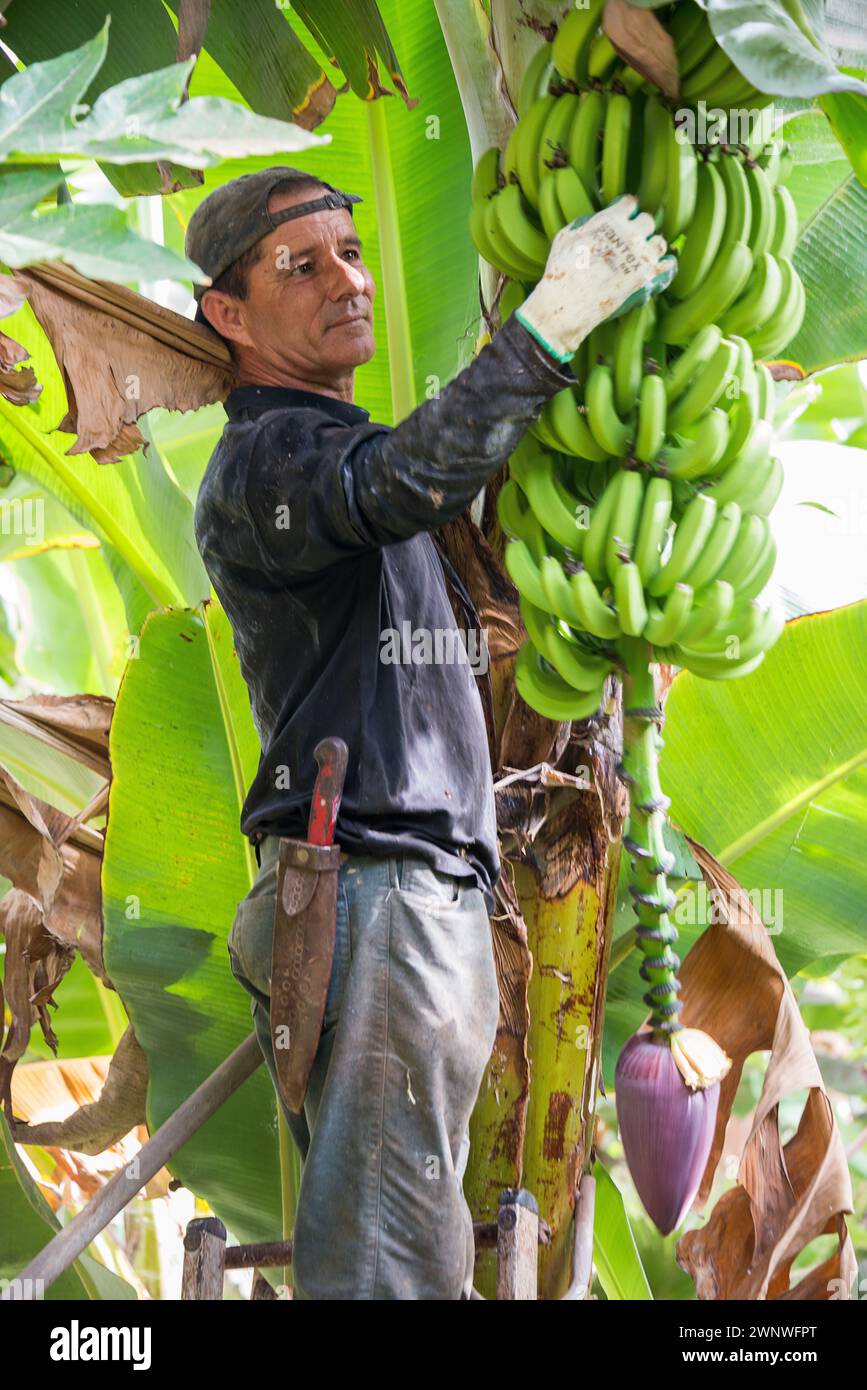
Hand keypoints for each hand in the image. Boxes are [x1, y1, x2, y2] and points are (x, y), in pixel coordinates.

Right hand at [515, 195, 674, 362]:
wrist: (568, 303)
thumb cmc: (560, 271)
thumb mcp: (565, 236)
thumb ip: (584, 223)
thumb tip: (594, 220)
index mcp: (612, 219)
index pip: (630, 203)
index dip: (626, 210)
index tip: (623, 218)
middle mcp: (631, 234)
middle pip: (648, 221)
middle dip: (639, 229)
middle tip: (630, 241)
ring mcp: (642, 257)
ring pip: (660, 243)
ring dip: (651, 248)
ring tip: (641, 257)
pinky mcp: (648, 278)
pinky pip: (669, 266)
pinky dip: (664, 267)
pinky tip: (655, 270)